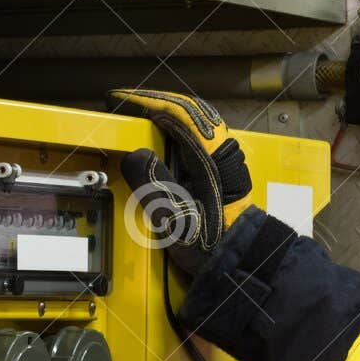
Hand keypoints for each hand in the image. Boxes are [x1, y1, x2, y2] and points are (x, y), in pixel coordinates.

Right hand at [113, 89, 253, 273]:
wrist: (238, 262)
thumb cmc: (211, 242)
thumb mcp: (176, 216)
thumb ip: (155, 184)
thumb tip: (135, 156)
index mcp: (213, 156)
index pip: (181, 112)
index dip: (149, 101)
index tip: (121, 98)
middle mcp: (219, 151)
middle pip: (186, 113)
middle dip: (154, 105)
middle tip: (122, 105)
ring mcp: (218, 160)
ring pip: (189, 125)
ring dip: (161, 118)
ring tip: (133, 118)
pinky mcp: (214, 171)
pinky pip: (189, 141)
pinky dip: (168, 135)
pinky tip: (152, 143)